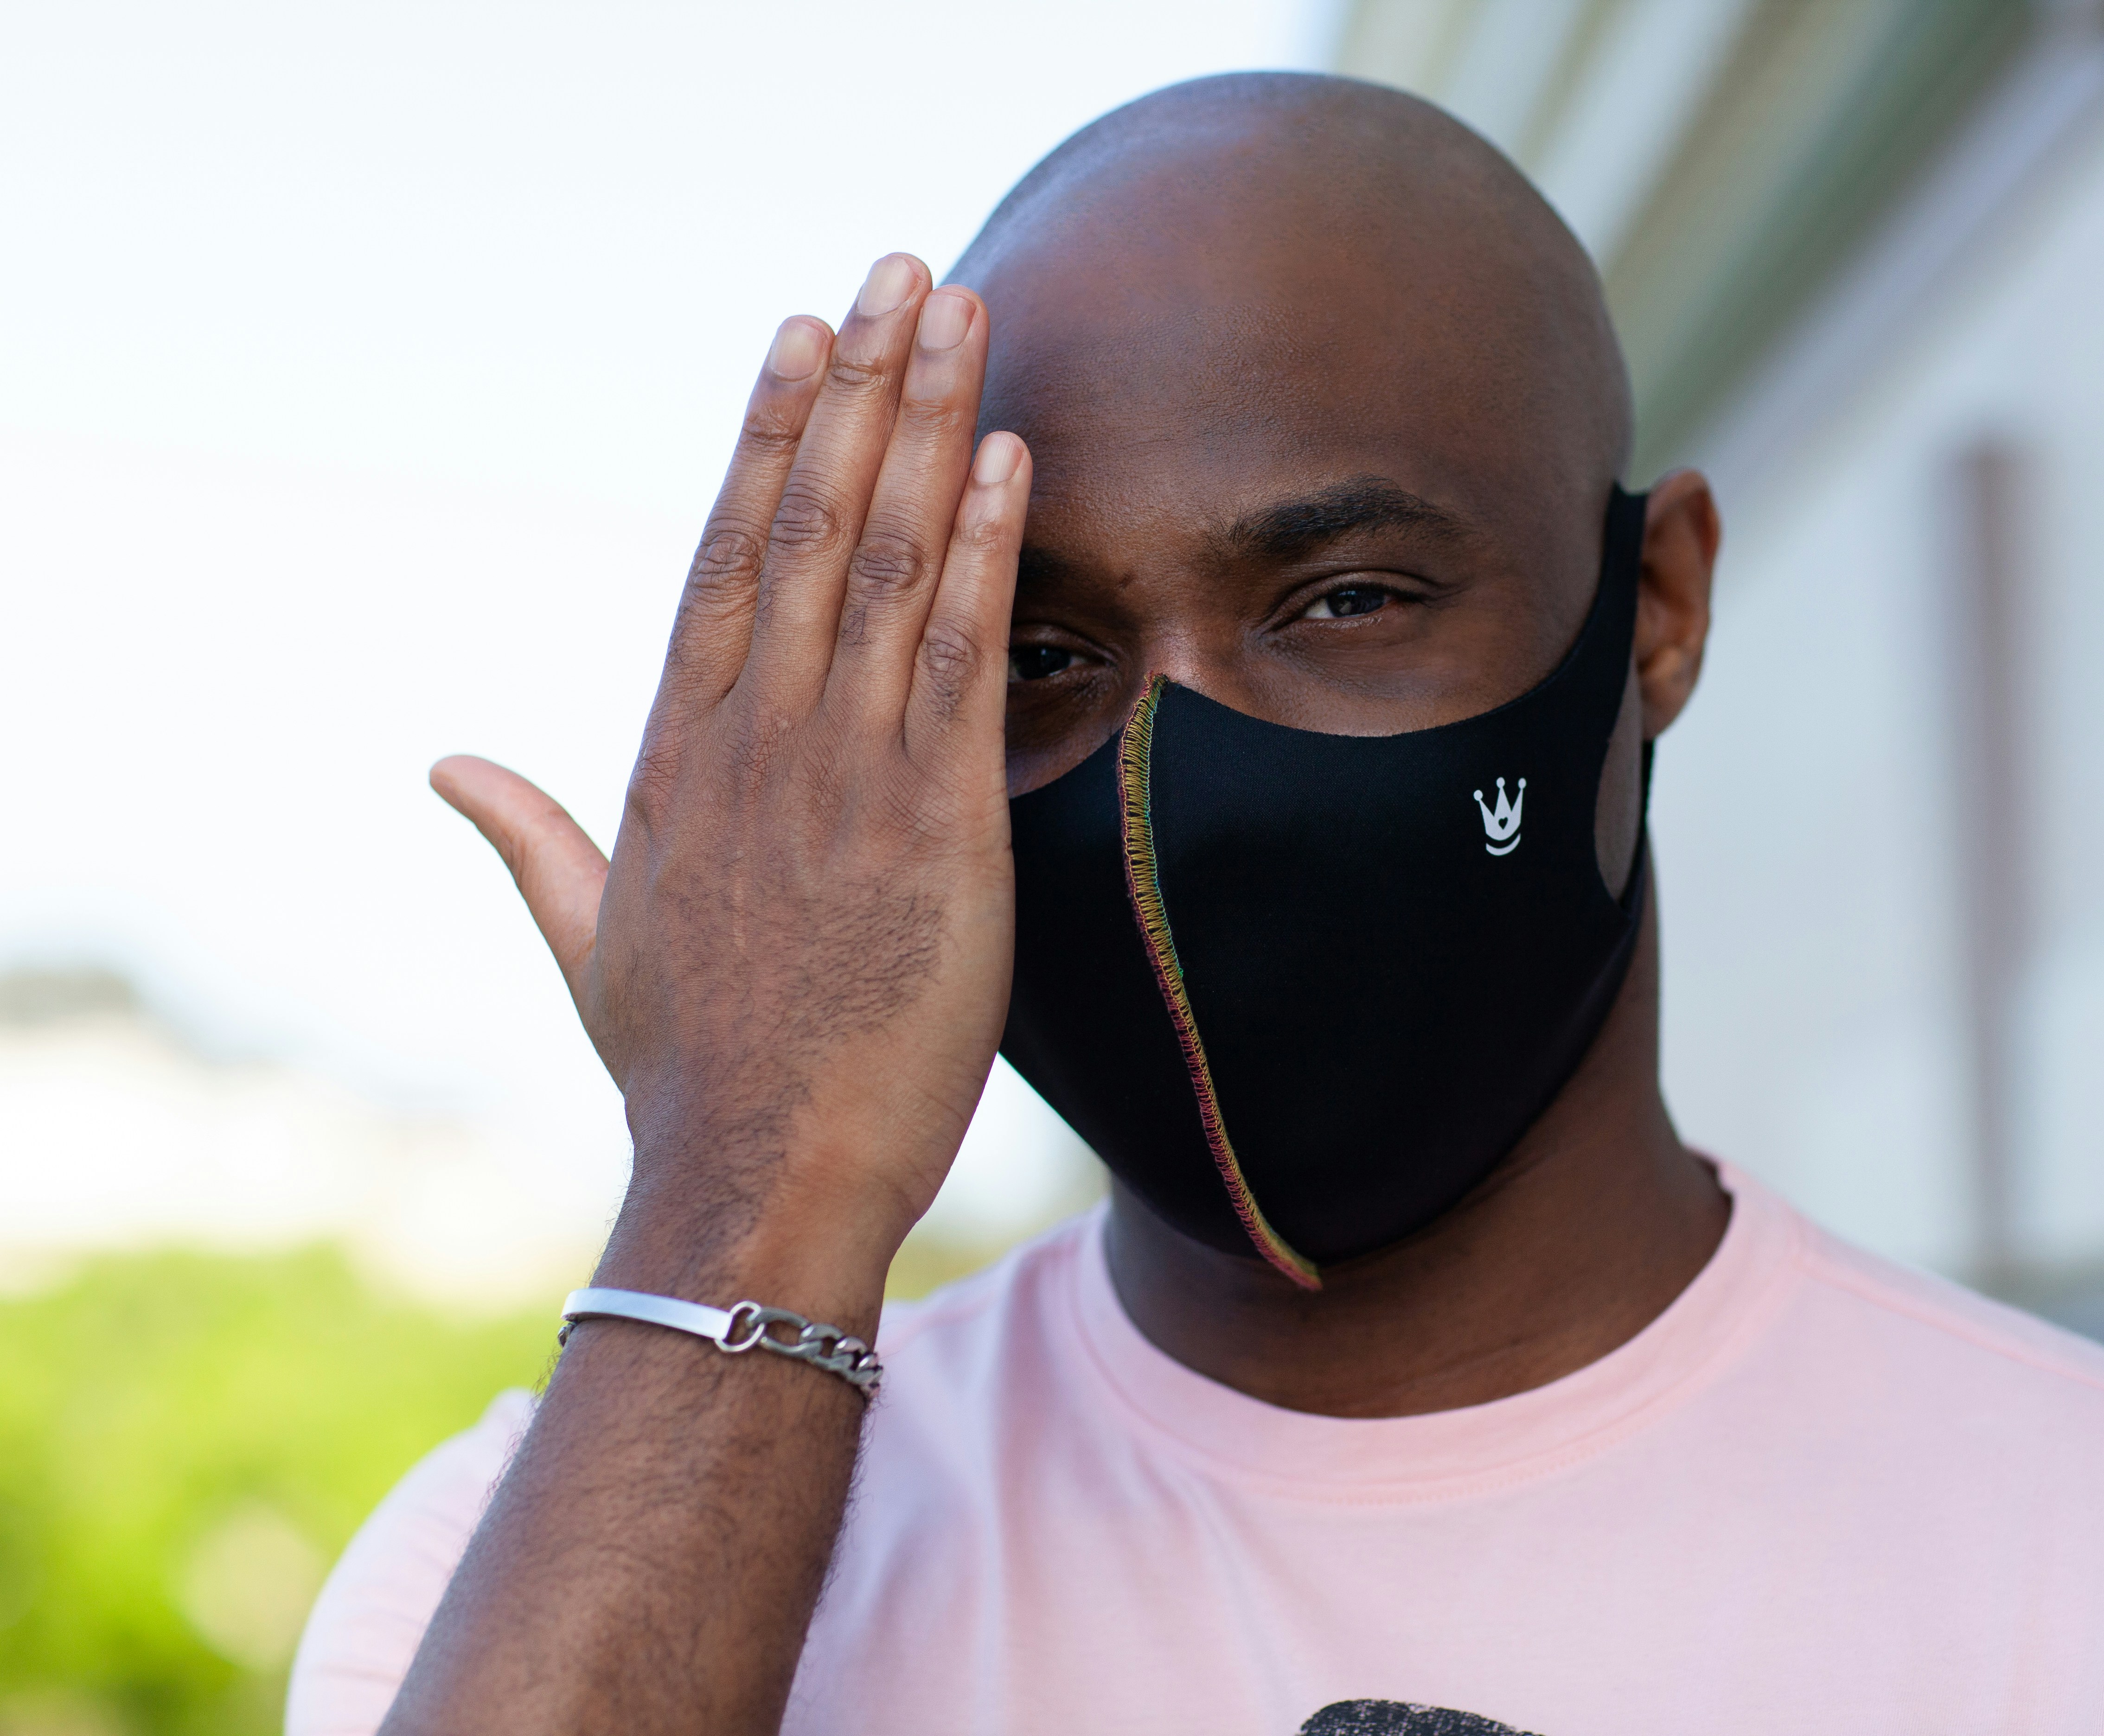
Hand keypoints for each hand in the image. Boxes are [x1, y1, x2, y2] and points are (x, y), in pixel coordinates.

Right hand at [432, 254, 1029, 1311]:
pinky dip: (982, 555)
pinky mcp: (935, 829)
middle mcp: (757, 742)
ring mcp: (844, 777)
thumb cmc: (684, 1070)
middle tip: (894, 271)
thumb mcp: (584, 940)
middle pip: (806, 525)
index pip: (722, 557)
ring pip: (884, 565)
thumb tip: (444, 764)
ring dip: (927, 431)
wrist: (759, 1178)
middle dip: (858, 390)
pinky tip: (1007, 460)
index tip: (797, 339)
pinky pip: (961, 662)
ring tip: (957, 315)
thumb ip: (527, 834)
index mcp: (679, 757)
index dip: (764, 438)